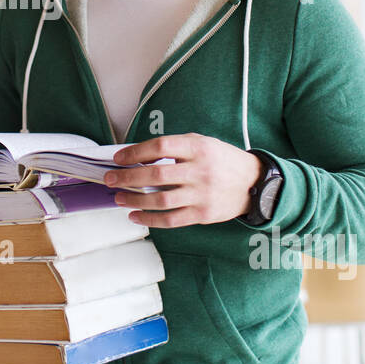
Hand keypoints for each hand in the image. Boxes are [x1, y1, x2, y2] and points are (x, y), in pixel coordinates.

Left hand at [105, 133, 261, 227]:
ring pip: (160, 200)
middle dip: (127, 178)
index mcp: (198, 147)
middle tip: (110, 179)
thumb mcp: (201, 143)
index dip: (134, 153)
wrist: (254, 183)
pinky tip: (135, 216)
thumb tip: (137, 156)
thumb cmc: (221, 160)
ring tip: (118, 198)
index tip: (118, 158)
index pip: (159, 147)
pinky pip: (171, 220)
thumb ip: (174, 148)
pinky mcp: (203, 214)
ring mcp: (201, 194)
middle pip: (155, 175)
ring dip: (134, 200)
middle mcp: (200, 170)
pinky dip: (149, 220)